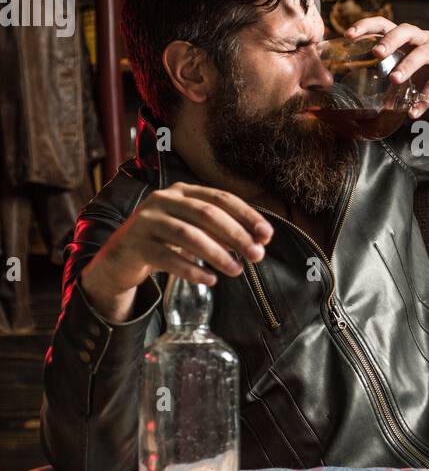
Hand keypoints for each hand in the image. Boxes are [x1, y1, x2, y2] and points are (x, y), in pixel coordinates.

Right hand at [80, 183, 273, 322]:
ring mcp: (146, 221)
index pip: (221, 198)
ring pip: (187, 235)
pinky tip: (210, 279)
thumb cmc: (165, 240)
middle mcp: (163, 200)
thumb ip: (222, 231)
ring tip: (237, 270)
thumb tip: (258, 242)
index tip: (267, 235)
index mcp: (182, 191)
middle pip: (206, 214)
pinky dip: (191, 269)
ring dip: (216, 254)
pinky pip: (167, 258)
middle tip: (257, 255)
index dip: (246, 216)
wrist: (121, 257)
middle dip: (236, 235)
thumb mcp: (193, 229)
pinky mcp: (135, 244)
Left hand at [344, 18, 428, 117]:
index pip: (384, 24)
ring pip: (422, 53)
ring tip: (394, 79)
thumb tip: (375, 106)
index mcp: (407, 38)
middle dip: (390, 40)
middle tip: (376, 53)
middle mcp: (422, 39)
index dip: (366, 26)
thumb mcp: (413, 69)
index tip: (348, 34)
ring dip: (408, 65)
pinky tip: (414, 111)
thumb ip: (395, 82)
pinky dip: (426, 97)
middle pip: (405, 31)